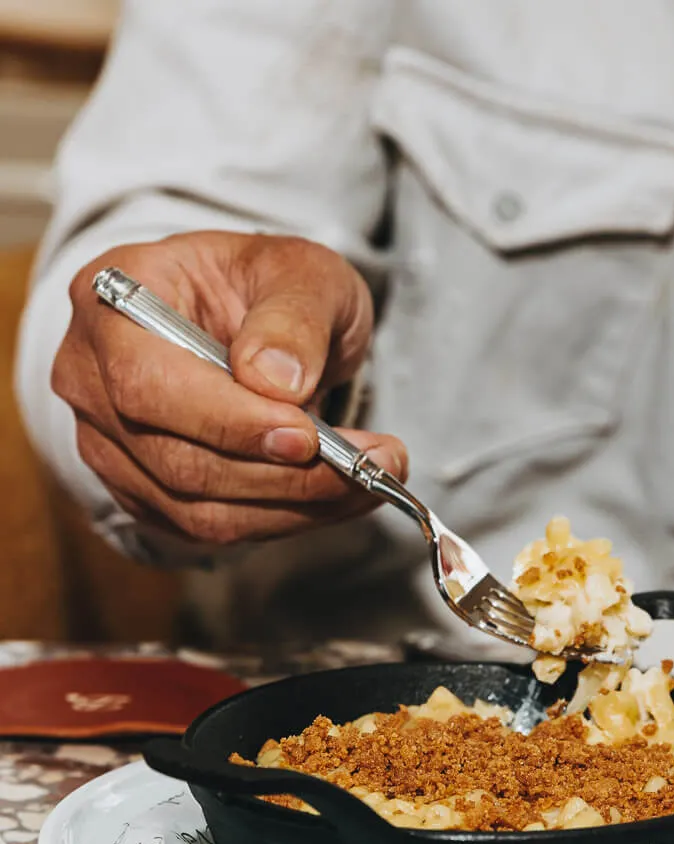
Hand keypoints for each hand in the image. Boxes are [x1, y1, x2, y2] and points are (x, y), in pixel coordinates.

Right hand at [53, 231, 407, 546]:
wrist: (261, 326)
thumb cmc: (269, 289)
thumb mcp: (300, 271)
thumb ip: (292, 316)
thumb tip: (276, 381)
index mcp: (111, 300)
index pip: (147, 383)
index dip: (226, 421)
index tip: (305, 436)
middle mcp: (91, 379)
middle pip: (176, 459)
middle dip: (282, 475)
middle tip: (367, 464)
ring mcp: (111, 446)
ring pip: (199, 508)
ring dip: (296, 506)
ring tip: (370, 478)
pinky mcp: (147, 495)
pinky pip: (214, 529)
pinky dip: (286, 520)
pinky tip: (337, 495)